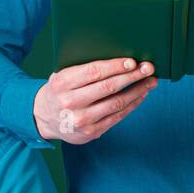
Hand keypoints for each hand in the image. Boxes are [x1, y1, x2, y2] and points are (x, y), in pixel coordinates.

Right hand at [33, 57, 157, 143]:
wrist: (43, 118)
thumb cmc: (58, 91)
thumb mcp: (62, 76)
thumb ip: (83, 69)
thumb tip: (118, 60)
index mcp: (62, 83)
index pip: (94, 72)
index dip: (116, 66)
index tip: (132, 61)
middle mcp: (70, 102)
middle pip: (108, 87)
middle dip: (132, 76)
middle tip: (148, 69)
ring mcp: (81, 119)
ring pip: (116, 103)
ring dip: (137, 91)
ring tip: (150, 81)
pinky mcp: (91, 131)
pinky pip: (117, 116)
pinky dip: (132, 104)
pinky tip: (140, 95)